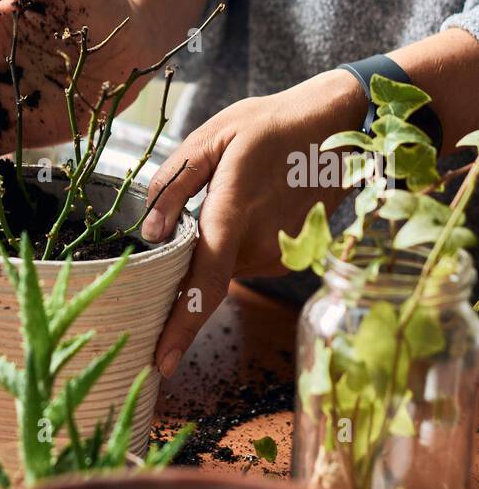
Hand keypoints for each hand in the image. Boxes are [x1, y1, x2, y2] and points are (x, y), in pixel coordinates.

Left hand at [143, 69, 366, 377]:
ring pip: (224, 267)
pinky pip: (244, 259)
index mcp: (233, 211)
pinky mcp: (290, 255)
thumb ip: (174, 184)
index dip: (181, 326)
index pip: (203, 282)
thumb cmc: (269, 125)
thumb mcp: (212, 137)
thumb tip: (150, 233)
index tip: (160, 363)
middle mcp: (260, 243)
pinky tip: (244, 206)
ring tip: (222, 197)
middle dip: (182, 270)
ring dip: (211, 249)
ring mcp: (279, 253)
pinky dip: (233, 244)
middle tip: (172, 239)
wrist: (337, 126)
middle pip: (205, 276)